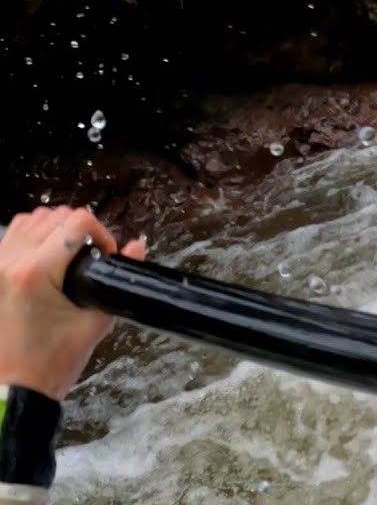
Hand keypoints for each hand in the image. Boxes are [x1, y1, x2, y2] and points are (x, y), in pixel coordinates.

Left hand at [0, 206, 144, 399]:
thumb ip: (119, 280)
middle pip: (55, 216)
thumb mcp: (97, 322)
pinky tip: (50, 254)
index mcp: (36, 273)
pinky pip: (14, 233)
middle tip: (93, 256)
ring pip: (32, 219)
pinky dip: (35, 234)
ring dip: (57, 228)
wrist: (16, 386)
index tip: (107, 255)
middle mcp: (10, 263)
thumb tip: (137, 247)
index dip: (102, 233)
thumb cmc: (53, 361)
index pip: (76, 223)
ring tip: (72, 253)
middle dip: (82, 230)